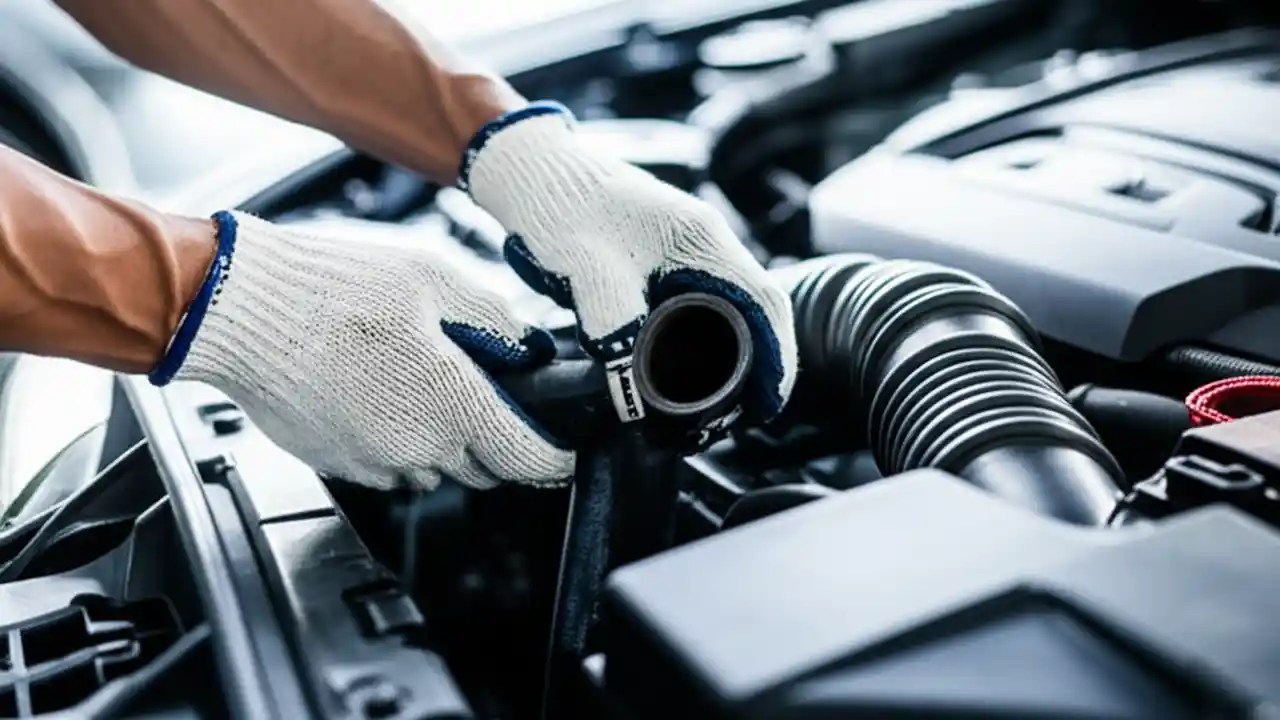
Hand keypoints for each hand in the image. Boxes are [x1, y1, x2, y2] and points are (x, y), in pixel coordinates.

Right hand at [165, 212, 574, 490]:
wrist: (242, 311)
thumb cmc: (334, 289)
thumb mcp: (434, 280)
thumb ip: (493, 319)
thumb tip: (527, 347)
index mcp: (453, 404)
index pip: (527, 458)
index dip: (552, 457)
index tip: (559, 450)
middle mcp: (419, 447)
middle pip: (485, 468)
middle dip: (495, 439)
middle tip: (481, 392)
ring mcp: (376, 463)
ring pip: (436, 470)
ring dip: (443, 441)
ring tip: (416, 382)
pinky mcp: (341, 465)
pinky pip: (390, 467)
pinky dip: (398, 441)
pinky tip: (378, 394)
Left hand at [461, 103, 797, 423]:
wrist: (529, 172)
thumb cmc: (559, 208)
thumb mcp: (589, 274)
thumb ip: (614, 332)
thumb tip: (630, 395)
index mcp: (701, 239)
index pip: (764, 302)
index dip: (776, 358)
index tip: (768, 404)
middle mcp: (703, 244)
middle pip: (754, 313)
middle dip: (758, 367)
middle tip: (743, 415)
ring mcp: (684, 253)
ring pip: (727, 314)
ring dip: (730, 359)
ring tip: (718, 404)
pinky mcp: (661, 264)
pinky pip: (697, 310)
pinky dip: (699, 345)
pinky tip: (682, 373)